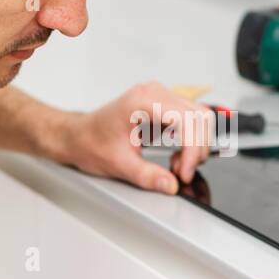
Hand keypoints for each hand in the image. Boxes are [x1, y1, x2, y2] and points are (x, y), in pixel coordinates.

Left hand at [57, 81, 211, 193]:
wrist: (77, 136)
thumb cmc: (90, 142)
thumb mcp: (118, 164)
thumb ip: (147, 176)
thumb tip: (170, 185)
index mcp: (142, 101)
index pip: (186, 120)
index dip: (192, 149)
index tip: (184, 172)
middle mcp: (155, 93)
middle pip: (199, 117)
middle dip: (197, 149)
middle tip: (182, 172)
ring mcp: (161, 96)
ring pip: (200, 118)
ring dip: (196, 146)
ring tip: (177, 165)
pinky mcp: (164, 105)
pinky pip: (191, 120)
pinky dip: (191, 141)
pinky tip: (176, 156)